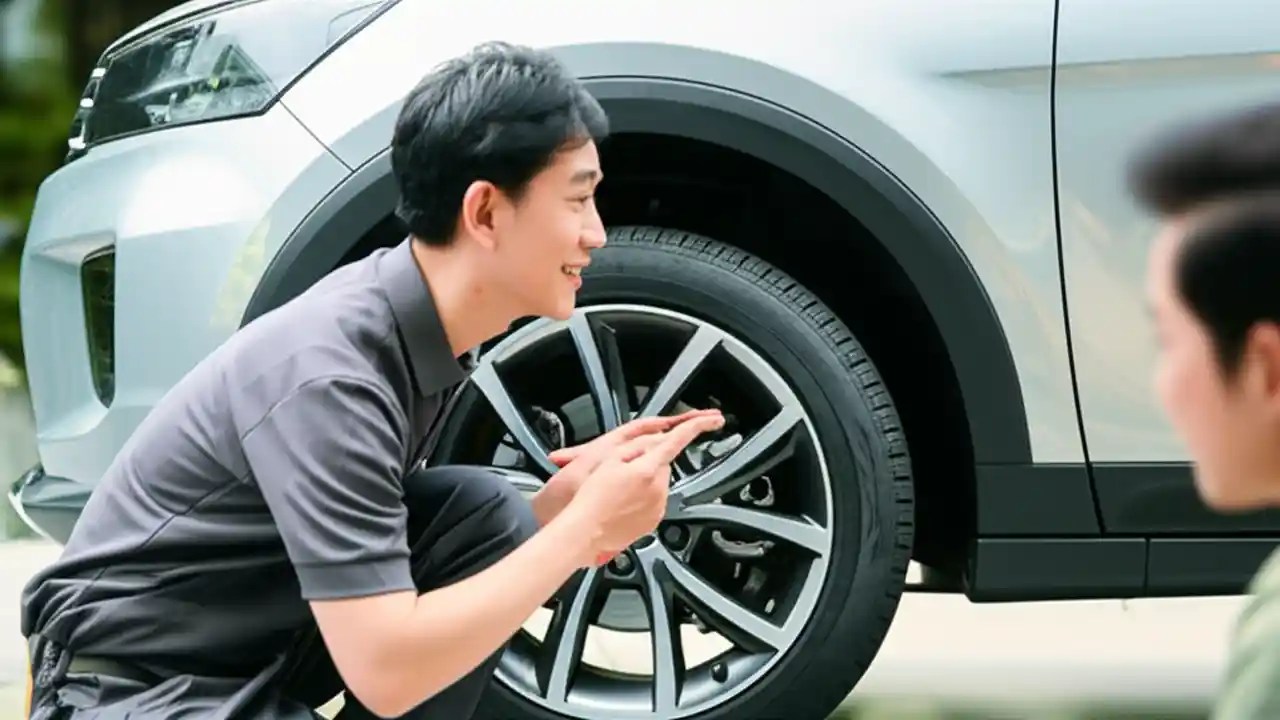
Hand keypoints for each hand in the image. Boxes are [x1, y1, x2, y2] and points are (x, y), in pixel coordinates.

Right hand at [565, 413, 724, 564]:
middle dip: (649, 462)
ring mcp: (658, 506)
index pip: (678, 440)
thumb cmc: (591, 497)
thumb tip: (656, 443)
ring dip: (645, 481)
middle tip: (623, 470)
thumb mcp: (610, 459)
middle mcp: (658, 489)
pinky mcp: (654, 520)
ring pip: (660, 482)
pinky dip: (644, 498)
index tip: (714, 419)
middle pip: (663, 463)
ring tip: (619, 491)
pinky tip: (623, 503)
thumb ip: (638, 447)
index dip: (699, 426)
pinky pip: (656, 500)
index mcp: (648, 469)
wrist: (585, 532)